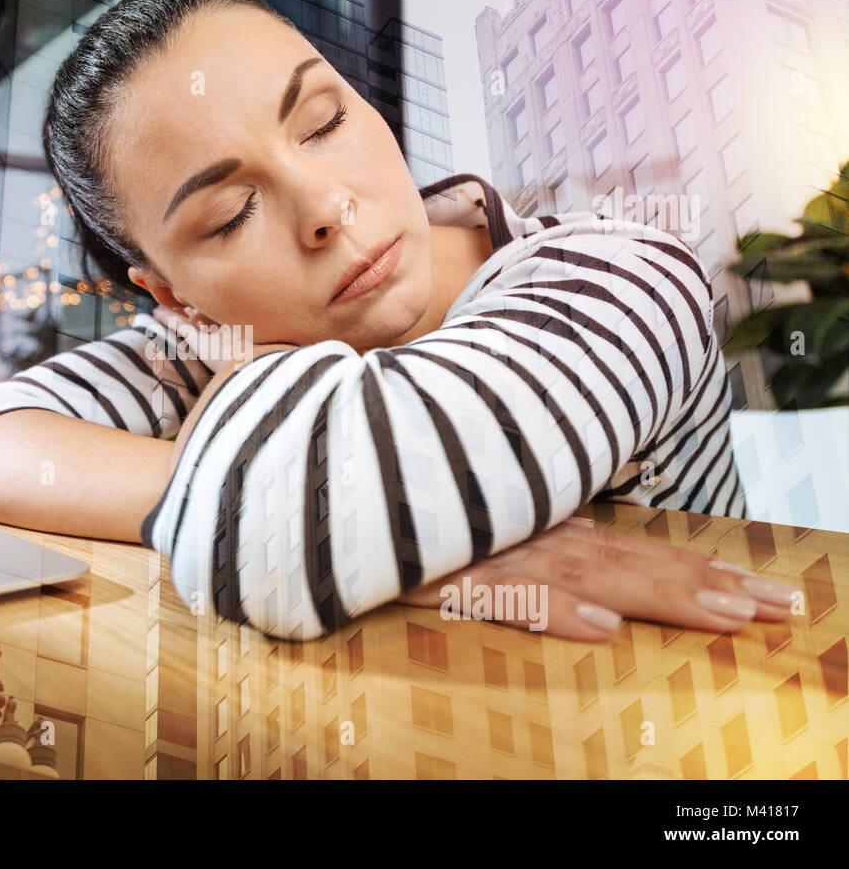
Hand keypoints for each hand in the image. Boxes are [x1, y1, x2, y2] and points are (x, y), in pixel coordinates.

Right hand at [399, 516, 798, 640]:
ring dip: (657, 595)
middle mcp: (531, 536)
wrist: (340, 490)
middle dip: (708, 585)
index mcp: (545, 527)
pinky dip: (556, 610)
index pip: (634, 551)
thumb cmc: (413, 505)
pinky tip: (601, 629)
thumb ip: (540, 528)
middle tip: (780, 608)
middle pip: (630, 565)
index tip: (760, 591)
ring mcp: (494, 554)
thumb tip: (590, 534)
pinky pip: (508, 597)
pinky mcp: (450, 575)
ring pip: (589, 578)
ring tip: (723, 617)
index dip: (698, 570)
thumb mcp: (488, 519)